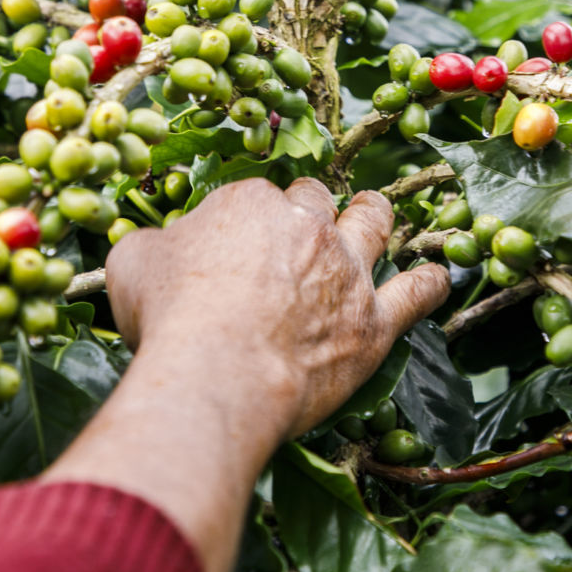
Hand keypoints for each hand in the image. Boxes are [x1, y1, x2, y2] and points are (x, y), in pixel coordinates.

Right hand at [105, 176, 449, 437]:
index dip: (248, 222)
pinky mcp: (374, 323)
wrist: (217, 373)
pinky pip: (417, 293)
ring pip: (375, 224)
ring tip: (376, 214)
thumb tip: (156, 246)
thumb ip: (151, 244)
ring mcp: (348, 272)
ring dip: (376, 216)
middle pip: (318, 201)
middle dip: (312, 208)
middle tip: (302, 228)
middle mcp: (309, 226)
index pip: (257, 198)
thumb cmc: (169, 317)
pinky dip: (430, 283)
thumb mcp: (133, 262)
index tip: (237, 246)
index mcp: (250, 203)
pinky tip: (437, 278)